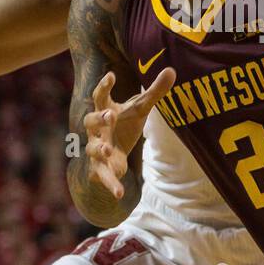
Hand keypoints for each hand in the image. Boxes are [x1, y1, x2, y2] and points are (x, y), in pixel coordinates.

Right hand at [83, 68, 175, 199]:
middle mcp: (96, 130)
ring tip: (106, 149)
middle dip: (99, 118)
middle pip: (90, 121)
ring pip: (92, 149)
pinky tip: (119, 194)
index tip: (111, 75)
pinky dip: (111, 185)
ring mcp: (95, 150)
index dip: (104, 86)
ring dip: (98, 149)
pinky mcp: (99, 169)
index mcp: (105, 111)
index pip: (100, 96)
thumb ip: (154, 91)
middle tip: (109, 114)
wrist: (111, 154)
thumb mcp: (140, 109)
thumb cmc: (124, 124)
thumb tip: (172, 69)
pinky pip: (103, 177)